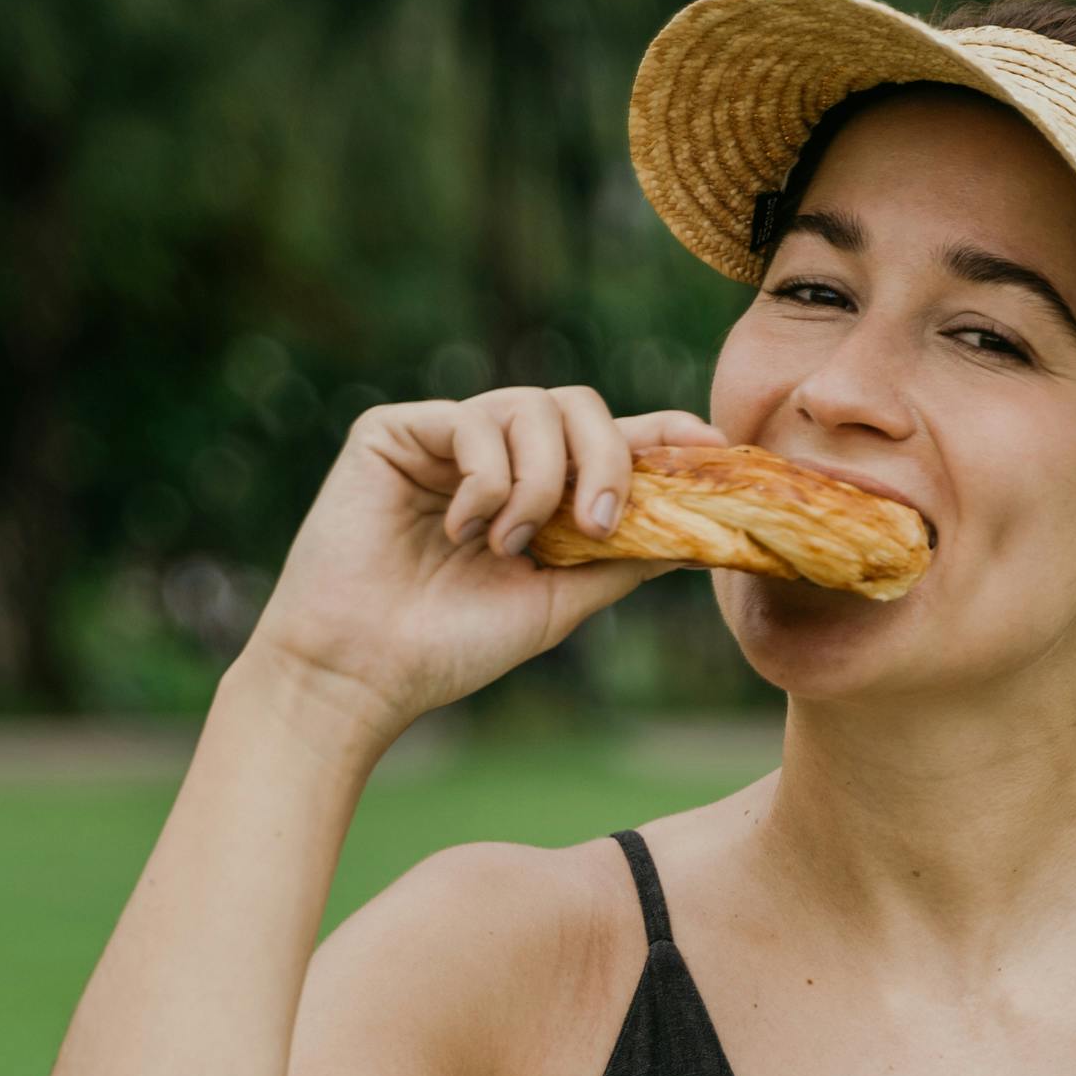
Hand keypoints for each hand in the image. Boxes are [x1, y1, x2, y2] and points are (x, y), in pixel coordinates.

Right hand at [238, 386, 728, 743]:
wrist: (362, 671)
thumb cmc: (450, 648)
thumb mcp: (558, 605)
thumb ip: (621, 563)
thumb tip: (701, 533)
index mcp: (533, 492)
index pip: (605, 440)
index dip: (662, 431)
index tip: (712, 441)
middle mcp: (493, 456)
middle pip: (578, 405)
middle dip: (607, 457)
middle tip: (602, 524)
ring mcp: (443, 438)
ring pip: (532, 407)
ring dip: (541, 482)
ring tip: (509, 546)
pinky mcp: (395, 431)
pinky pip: (472, 421)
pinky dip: (487, 481)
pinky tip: (462, 531)